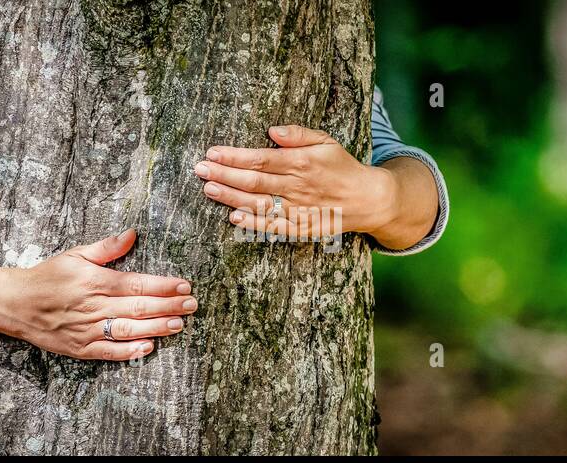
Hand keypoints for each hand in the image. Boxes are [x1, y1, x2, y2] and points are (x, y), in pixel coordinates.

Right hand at [0, 229, 196, 360]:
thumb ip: (106, 247)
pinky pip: (109, 352)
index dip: (163, 286)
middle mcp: (93, 306)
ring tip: (179, 325)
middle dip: (169, 306)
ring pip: (129, 330)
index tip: (185, 286)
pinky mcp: (80, 348)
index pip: (137, 283)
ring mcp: (87, 330)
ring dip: (156, 328)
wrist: (15, 304)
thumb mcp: (75, 254)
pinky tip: (149, 348)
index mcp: (94, 281)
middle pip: (139, 307)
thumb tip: (133, 234)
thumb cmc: (48, 276)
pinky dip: (130, 352)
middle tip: (192, 305)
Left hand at [193, 125, 397, 241]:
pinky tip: (234, 217)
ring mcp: (298, 209)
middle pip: (254, 181)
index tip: (212, 152)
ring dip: (231, 197)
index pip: (261, 159)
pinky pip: (274, 227)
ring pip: (259, 203)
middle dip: (224, 174)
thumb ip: (298, 134)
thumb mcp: (326, 141)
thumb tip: (272, 130)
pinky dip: (254, 223)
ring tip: (208, 189)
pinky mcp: (301, 228)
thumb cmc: (341, 166)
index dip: (234, 156)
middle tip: (199, 169)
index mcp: (301, 162)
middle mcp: (298, 186)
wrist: (367, 199)